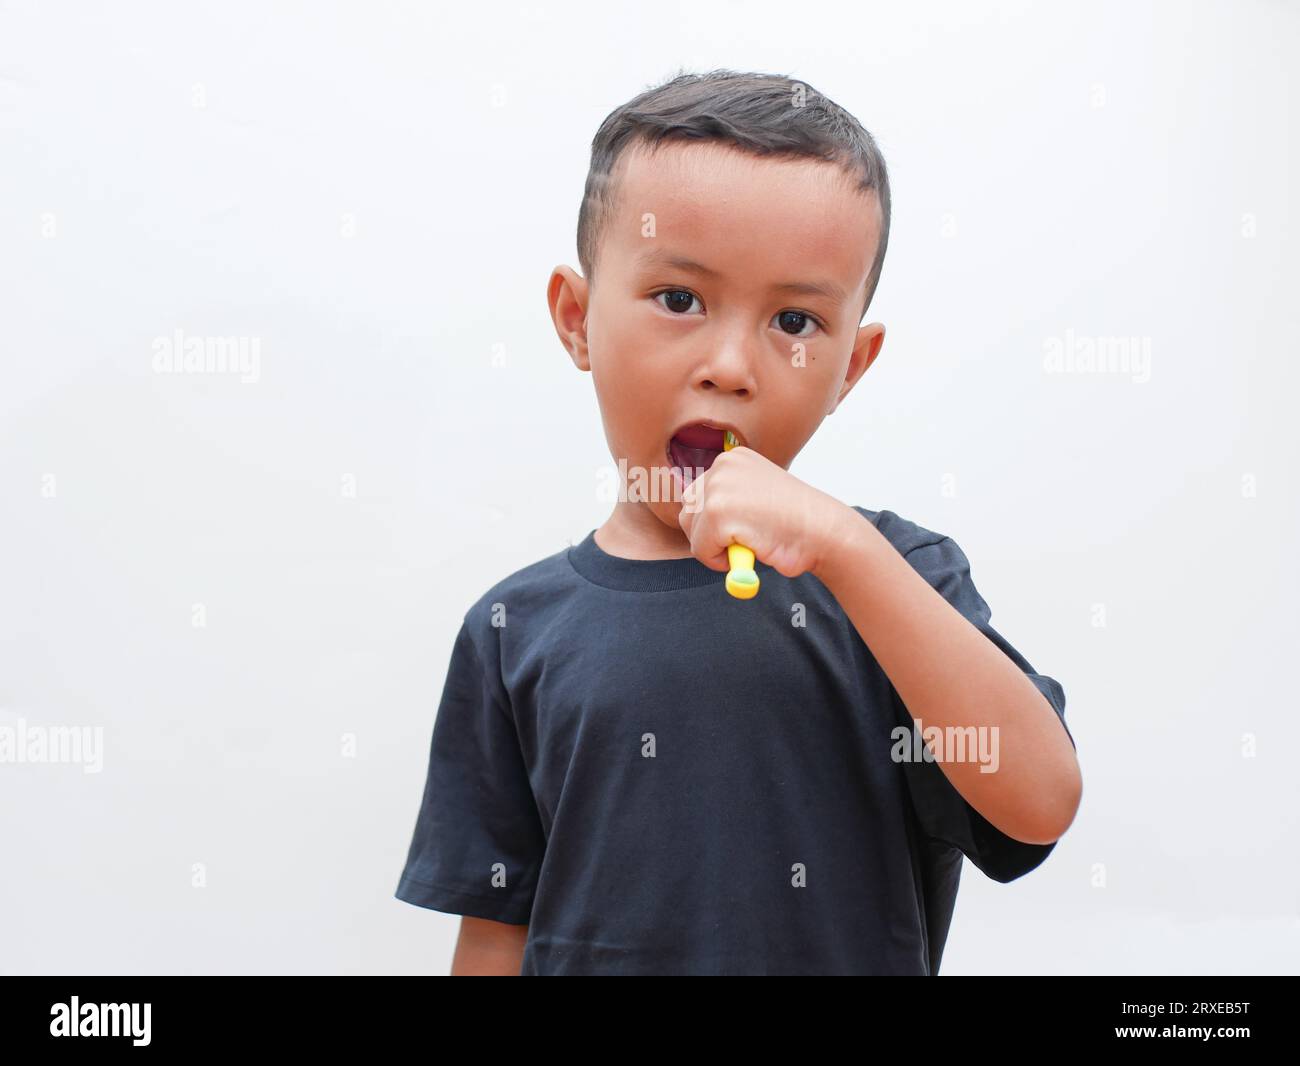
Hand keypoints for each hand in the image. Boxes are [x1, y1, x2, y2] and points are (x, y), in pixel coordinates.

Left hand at [676, 445, 857, 579]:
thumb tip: (692, 517)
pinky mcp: (717, 512)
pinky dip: (720, 561)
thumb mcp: (758, 495)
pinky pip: (701, 550)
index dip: (717, 522)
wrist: (825, 530)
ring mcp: (717, 487)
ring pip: (692, 532)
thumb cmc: (796, 522)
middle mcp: (721, 465)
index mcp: (732, 458)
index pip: (698, 495)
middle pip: (688, 511)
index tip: (745, 527)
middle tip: (743, 541)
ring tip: (750, 543)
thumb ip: (729, 499)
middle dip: (709, 533)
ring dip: (716, 548)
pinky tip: (751, 549)